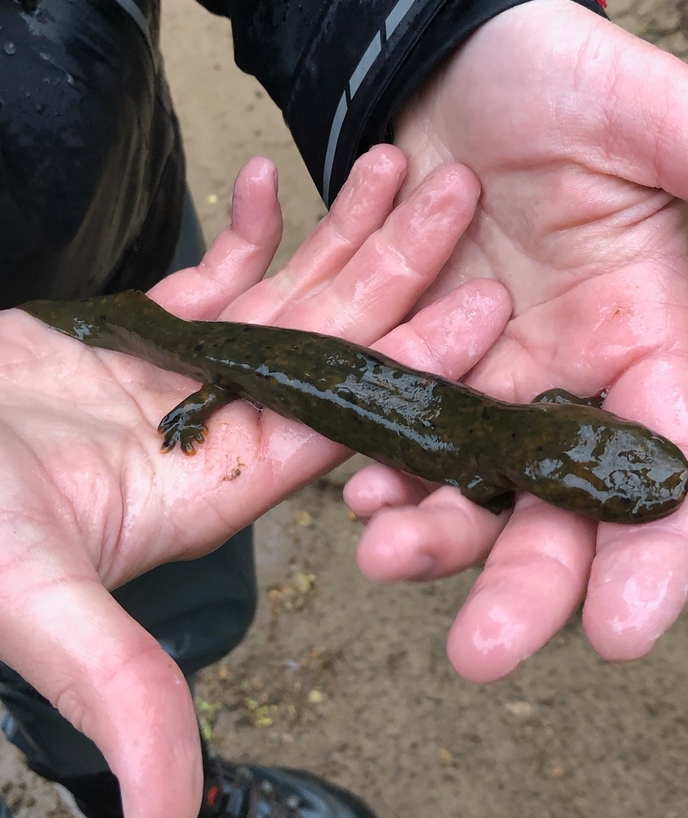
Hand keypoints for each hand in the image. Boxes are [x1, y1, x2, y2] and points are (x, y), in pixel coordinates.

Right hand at [0, 145, 509, 817]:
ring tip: (395, 161)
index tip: (481, 306)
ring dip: (338, 231)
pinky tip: (273, 178)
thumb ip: (116, 688)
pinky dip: (244, 228)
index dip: (413, 365)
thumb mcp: (31, 597)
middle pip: (334, 342)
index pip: (345, 421)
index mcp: (222, 487)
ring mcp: (185, 376)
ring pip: (285, 295)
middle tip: (462, 193)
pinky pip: (210, 273)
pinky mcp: (140, 334)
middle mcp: (222, 430)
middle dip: (399, 269)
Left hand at [346, 0, 687, 679]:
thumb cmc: (556, 75)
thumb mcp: (647, 113)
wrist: (449, 61)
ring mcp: (485, 368)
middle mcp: (566, 371)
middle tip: (479, 654)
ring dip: (435, 532)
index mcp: (641, 334)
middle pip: (561, 504)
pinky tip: (353, 488)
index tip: (627, 633)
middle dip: (526, 582)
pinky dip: (382, 465)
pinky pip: (402, 429)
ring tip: (383, 552)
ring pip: (472, 483)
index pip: (664, 463)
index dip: (655, 551)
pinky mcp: (415, 349)